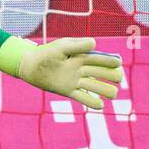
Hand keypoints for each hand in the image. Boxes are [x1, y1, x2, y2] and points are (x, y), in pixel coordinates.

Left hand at [0, 36, 123, 109]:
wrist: (30, 66)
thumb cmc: (46, 53)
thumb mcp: (61, 46)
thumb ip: (77, 45)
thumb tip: (95, 44)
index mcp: (82, 56)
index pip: (101, 59)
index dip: (111, 61)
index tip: (118, 62)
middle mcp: (81, 69)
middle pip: (102, 73)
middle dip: (112, 75)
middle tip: (118, 78)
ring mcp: (75, 80)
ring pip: (96, 86)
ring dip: (106, 90)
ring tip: (113, 94)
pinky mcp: (68, 91)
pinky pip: (83, 98)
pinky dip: (92, 102)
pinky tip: (100, 105)